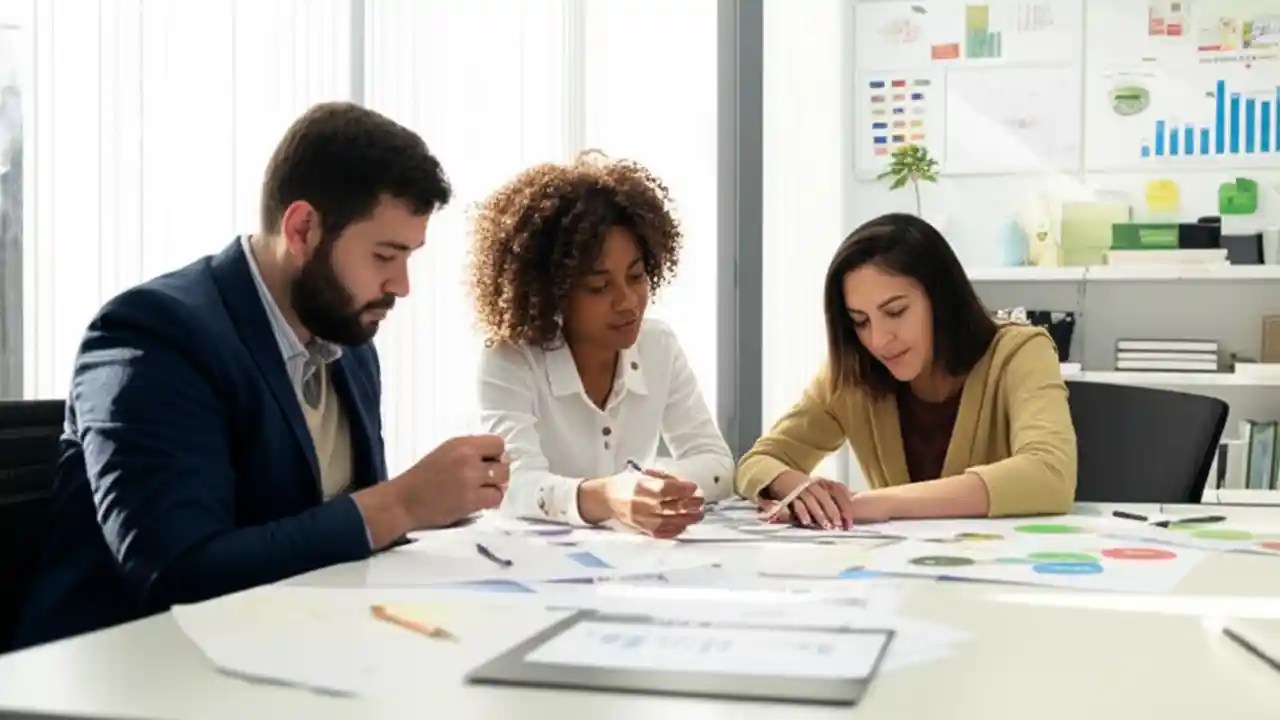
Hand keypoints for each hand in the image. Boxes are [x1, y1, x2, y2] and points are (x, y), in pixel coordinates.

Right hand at [392, 434, 509, 528]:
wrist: (404, 501)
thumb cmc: (422, 477)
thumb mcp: (445, 452)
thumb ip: (468, 451)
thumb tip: (494, 458)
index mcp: (461, 444)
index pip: (497, 443)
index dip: (496, 455)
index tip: (489, 463)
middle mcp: (468, 458)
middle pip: (503, 463)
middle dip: (498, 472)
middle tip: (487, 480)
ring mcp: (470, 480)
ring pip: (503, 480)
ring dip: (496, 487)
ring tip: (484, 491)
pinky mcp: (470, 500)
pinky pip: (496, 498)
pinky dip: (492, 500)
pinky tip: (482, 501)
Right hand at [605, 472, 704, 538]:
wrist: (606, 500)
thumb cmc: (624, 484)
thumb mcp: (641, 474)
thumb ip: (663, 478)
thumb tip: (684, 484)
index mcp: (640, 487)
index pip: (665, 489)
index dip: (682, 489)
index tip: (694, 487)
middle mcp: (642, 505)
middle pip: (671, 506)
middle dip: (690, 504)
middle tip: (701, 500)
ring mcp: (643, 520)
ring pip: (670, 521)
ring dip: (688, 518)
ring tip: (699, 514)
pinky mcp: (643, 530)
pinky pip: (663, 533)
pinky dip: (676, 529)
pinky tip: (685, 525)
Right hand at [758, 471, 853, 529]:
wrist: (783, 478)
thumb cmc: (807, 488)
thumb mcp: (822, 489)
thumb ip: (834, 499)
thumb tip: (850, 516)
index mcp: (825, 482)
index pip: (838, 491)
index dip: (845, 506)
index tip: (849, 521)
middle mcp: (815, 484)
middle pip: (826, 497)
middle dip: (833, 512)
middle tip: (838, 526)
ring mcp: (802, 489)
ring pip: (812, 501)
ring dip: (820, 515)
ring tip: (826, 527)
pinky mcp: (790, 495)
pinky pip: (797, 504)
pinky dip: (802, 513)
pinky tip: (807, 522)